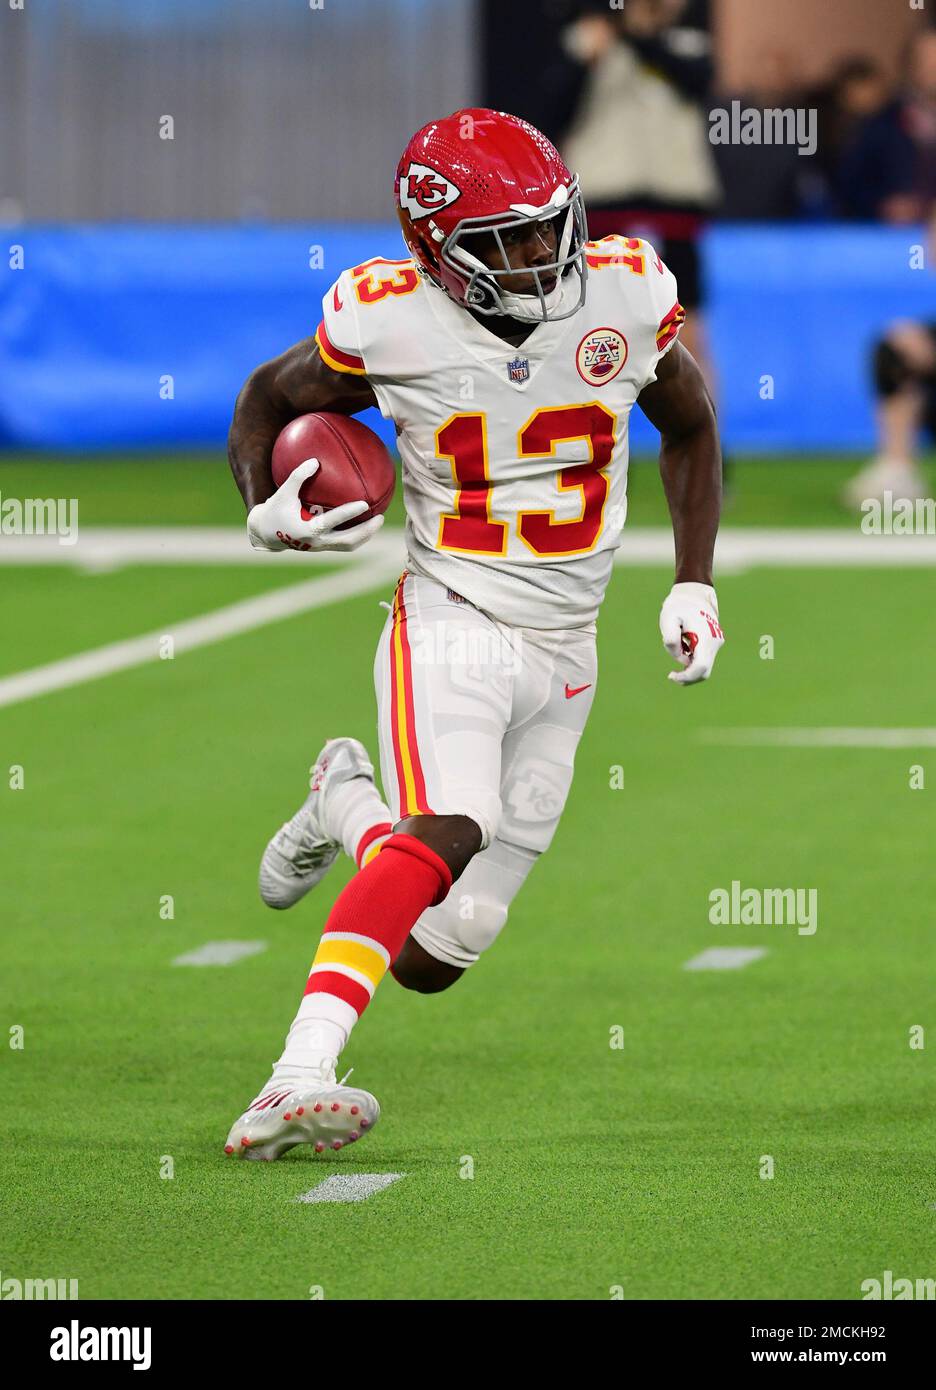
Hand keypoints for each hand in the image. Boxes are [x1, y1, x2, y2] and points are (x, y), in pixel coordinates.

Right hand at [246, 458, 383, 552]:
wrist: (266, 533)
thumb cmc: (275, 509)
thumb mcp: (283, 492)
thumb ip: (298, 476)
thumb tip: (315, 460)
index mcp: (307, 529)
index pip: (332, 521)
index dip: (348, 513)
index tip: (364, 503)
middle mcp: (317, 542)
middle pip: (347, 540)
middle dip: (366, 531)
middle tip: (380, 517)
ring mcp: (321, 547)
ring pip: (349, 545)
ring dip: (365, 536)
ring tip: (378, 521)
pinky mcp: (323, 547)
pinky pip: (344, 544)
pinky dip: (357, 535)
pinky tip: (366, 523)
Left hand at [659, 581, 723, 684]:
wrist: (694, 592)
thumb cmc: (678, 605)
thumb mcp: (668, 618)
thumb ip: (671, 639)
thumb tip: (681, 660)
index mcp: (705, 637)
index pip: (700, 667)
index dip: (687, 677)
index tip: (672, 676)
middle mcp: (715, 642)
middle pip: (704, 671)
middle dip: (687, 677)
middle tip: (671, 675)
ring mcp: (716, 643)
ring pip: (704, 667)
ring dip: (688, 666)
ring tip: (677, 646)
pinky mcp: (714, 643)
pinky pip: (704, 659)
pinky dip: (692, 661)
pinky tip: (683, 646)